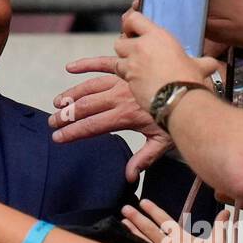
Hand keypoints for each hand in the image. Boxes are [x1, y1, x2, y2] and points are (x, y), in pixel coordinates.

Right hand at [50, 56, 171, 179]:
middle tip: (52, 123)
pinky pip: (102, 64)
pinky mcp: (125, 69)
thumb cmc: (179, 118)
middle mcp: (119, 98)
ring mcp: (121, 81)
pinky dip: (86, 65)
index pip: (93, 126)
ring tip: (56, 103)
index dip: (73, 132)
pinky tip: (70, 68)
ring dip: (71, 96)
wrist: (190, 90)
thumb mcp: (163, 143)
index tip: (58, 138)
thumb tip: (129, 178)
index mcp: (125, 116)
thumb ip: (143, 159)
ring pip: (89, 88)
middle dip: (66, 116)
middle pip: (86, 108)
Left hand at [115, 8, 218, 110]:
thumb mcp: (199, 66)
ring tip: (136, 70)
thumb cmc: (189, 79)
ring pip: (117, 60)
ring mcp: (133, 64)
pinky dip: (126, 79)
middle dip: (125, 48)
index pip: (133, 18)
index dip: (130, 24)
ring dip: (124, 65)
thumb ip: (203, 62)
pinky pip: (121, 76)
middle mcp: (141, 47)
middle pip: (120, 41)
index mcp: (157, 36)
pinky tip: (137, 82)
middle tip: (135, 55)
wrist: (180, 98)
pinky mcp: (128, 80)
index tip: (132, 30)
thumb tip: (211, 64)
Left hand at [121, 196, 232, 242]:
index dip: (153, 210)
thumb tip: (225, 211)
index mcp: (181, 239)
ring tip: (122, 222)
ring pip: (145, 242)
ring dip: (133, 232)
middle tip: (125, 209)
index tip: (143, 202)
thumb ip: (220, 226)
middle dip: (137, 218)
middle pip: (150, 230)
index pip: (165, 221)